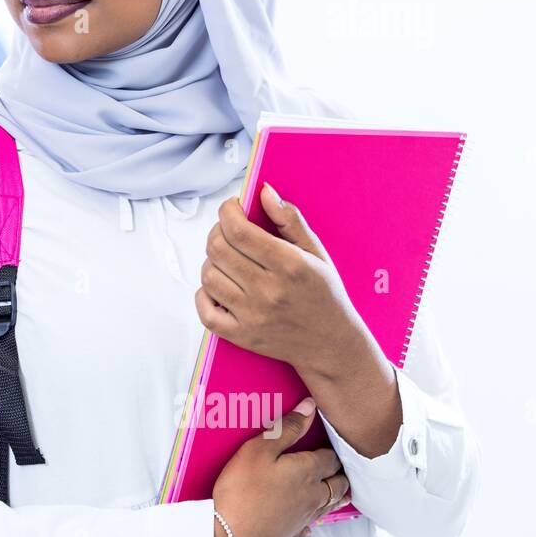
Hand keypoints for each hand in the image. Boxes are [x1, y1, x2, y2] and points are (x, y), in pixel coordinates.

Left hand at [194, 181, 373, 382]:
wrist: (331, 344)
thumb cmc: (324, 293)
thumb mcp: (316, 253)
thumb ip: (289, 220)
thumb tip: (264, 192)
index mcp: (288, 265)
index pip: (237, 230)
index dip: (227, 211)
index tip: (231, 207)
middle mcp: (268, 290)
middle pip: (217, 249)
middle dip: (217, 232)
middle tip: (228, 231)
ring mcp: (252, 315)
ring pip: (208, 276)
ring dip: (212, 262)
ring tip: (228, 261)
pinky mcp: (242, 336)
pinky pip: (204, 310)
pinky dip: (204, 295)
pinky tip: (218, 287)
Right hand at [211, 397, 352, 536]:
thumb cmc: (242, 489)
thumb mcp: (260, 449)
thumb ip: (287, 428)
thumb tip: (311, 407)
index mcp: (307, 472)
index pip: (330, 458)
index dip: (334, 449)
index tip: (335, 442)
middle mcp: (312, 495)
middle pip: (337, 483)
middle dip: (340, 473)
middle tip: (341, 466)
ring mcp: (303, 517)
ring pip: (329, 505)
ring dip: (336, 495)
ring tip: (339, 489)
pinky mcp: (290, 534)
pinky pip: (308, 526)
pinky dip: (313, 521)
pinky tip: (309, 523)